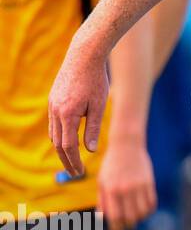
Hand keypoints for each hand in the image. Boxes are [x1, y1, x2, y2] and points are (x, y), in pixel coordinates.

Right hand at [48, 36, 110, 178]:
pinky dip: (59, 135)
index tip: (81, 173)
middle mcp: (55, 111)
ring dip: (62, 149)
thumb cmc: (96, 80)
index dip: (74, 161)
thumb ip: (93, 129)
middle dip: (66, 160)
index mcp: (67, 114)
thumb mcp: (99, 105)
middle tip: (75, 173)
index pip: (68, 146)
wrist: (83, 55)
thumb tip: (90, 151)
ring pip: (54, 134)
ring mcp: (51, 105)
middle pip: (58, 144)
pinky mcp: (53, 100)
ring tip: (72, 160)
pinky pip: (53, 124)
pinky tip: (67, 141)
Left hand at [97, 139, 156, 229]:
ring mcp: (139, 186)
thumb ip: (102, 201)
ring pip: (143, 212)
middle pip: (130, 217)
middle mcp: (126, 189)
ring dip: (139, 219)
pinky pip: (152, 203)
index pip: (116, 216)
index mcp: (112, 190)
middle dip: (128, 226)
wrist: (127, 145)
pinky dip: (148, 210)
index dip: (117, 227)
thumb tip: (103, 218)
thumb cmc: (111, 165)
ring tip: (134, 217)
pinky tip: (143, 210)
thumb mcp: (102, 182)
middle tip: (125, 227)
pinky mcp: (149, 182)